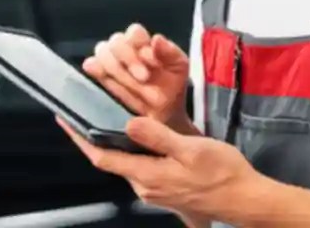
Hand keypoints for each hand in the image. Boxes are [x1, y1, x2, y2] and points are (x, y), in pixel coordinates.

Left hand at [59, 116, 261, 222]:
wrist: (246, 199)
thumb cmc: (222, 173)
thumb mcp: (190, 148)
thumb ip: (157, 136)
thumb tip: (127, 123)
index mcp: (147, 176)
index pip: (102, 156)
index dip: (80, 138)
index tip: (63, 118)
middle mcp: (145, 187)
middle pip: (112, 159)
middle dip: (97, 136)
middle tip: (87, 108)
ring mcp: (156, 191)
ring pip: (129, 162)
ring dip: (118, 142)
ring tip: (111, 116)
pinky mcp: (168, 190)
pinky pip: (143, 167)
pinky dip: (136, 150)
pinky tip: (142, 135)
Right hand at [82, 23, 191, 129]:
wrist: (164, 114)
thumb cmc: (172, 87)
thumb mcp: (179, 68)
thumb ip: (170, 52)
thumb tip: (156, 39)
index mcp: (144, 42)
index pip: (134, 32)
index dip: (139, 45)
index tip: (151, 64)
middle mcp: (125, 47)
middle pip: (116, 41)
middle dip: (129, 59)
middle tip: (144, 78)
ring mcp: (111, 60)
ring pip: (103, 51)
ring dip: (116, 67)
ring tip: (131, 84)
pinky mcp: (101, 74)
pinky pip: (91, 65)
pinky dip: (96, 69)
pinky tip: (102, 75)